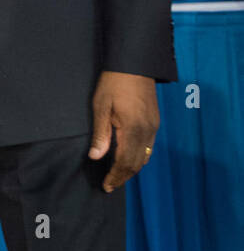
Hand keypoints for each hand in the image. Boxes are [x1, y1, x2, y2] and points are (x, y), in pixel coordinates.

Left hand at [89, 70, 159, 191]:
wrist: (135, 64)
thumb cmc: (113, 83)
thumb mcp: (100, 107)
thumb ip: (100, 134)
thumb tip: (96, 157)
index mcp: (132, 129)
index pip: (124, 161)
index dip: (115, 176)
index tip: (106, 186)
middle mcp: (147, 131)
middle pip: (137, 163)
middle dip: (123, 176)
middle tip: (110, 186)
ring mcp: (153, 127)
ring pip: (145, 156)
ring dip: (132, 169)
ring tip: (118, 176)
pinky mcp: (155, 121)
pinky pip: (149, 146)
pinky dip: (139, 157)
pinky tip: (129, 158)